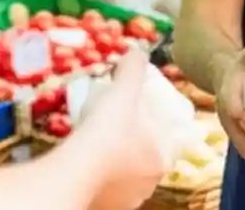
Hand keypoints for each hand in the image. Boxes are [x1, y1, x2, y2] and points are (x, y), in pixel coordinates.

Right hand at [75, 51, 164, 209]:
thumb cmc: (107, 131)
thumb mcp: (123, 91)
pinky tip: (85, 159)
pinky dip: (98, 173)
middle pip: (146, 155)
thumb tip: (136, 50)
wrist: (74, 172)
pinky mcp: (104, 207)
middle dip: (134, 139)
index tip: (141, 112)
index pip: (170, 140)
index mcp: (162, 157)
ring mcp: (126, 199)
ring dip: (116, 157)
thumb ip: (132, 69)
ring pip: (125, 173)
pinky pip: (105, 186)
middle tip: (115, 120)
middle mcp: (149, 182)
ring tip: (97, 138)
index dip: (157, 123)